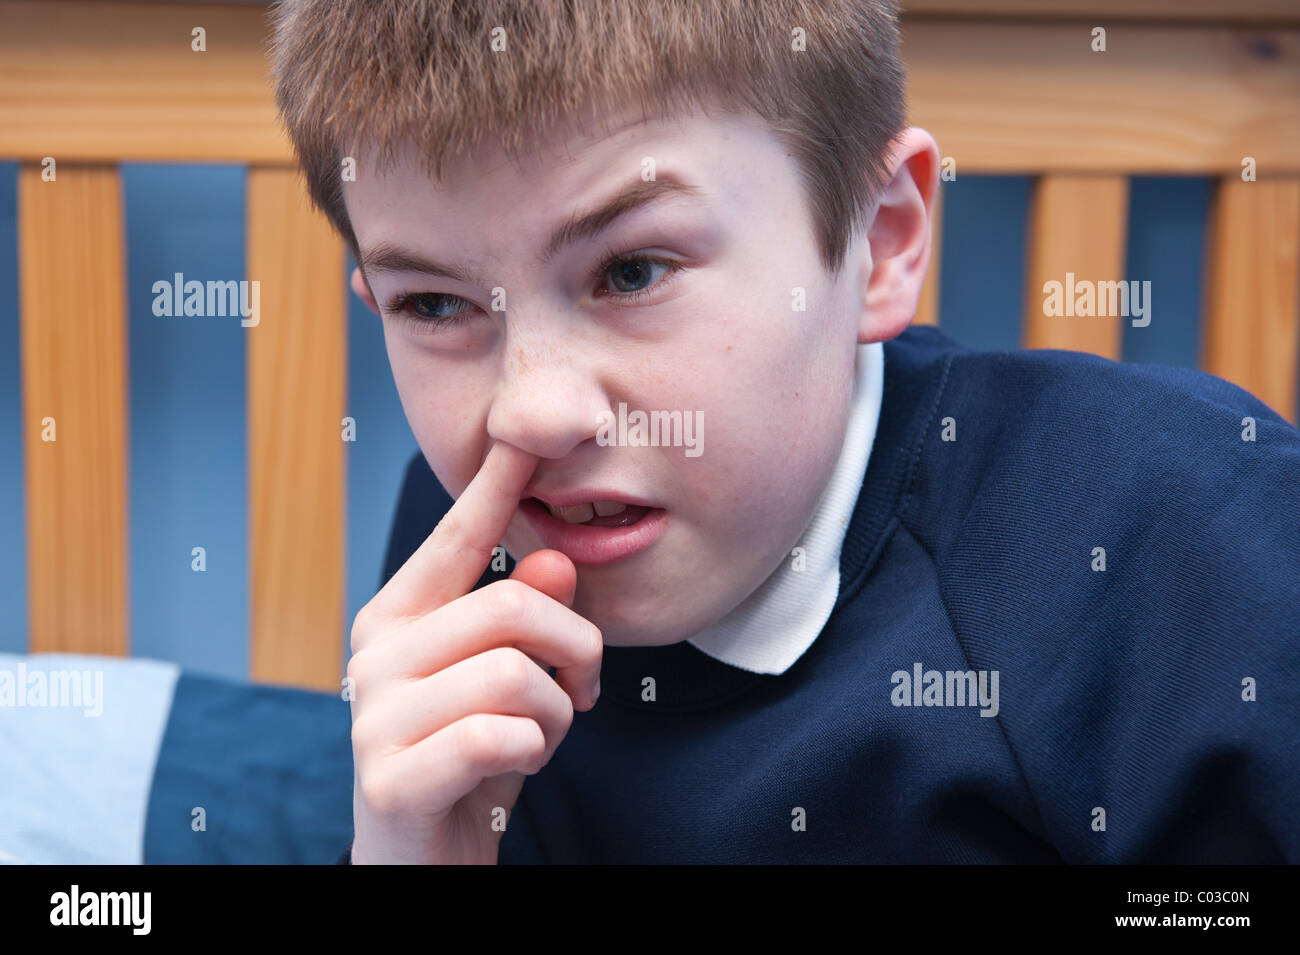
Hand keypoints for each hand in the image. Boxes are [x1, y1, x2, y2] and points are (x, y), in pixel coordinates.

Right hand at [346, 441, 601, 863]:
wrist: (428, 857)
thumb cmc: (470, 757)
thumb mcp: (511, 681)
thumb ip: (527, 618)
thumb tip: (554, 561)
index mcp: (400, 616)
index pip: (456, 537)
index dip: (494, 484)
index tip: (522, 431)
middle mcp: (375, 653)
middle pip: (514, 606)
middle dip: (576, 651)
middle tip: (584, 691)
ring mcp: (374, 715)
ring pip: (513, 674)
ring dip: (556, 715)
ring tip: (540, 737)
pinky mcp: (390, 776)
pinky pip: (498, 737)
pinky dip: (535, 754)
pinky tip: (516, 769)